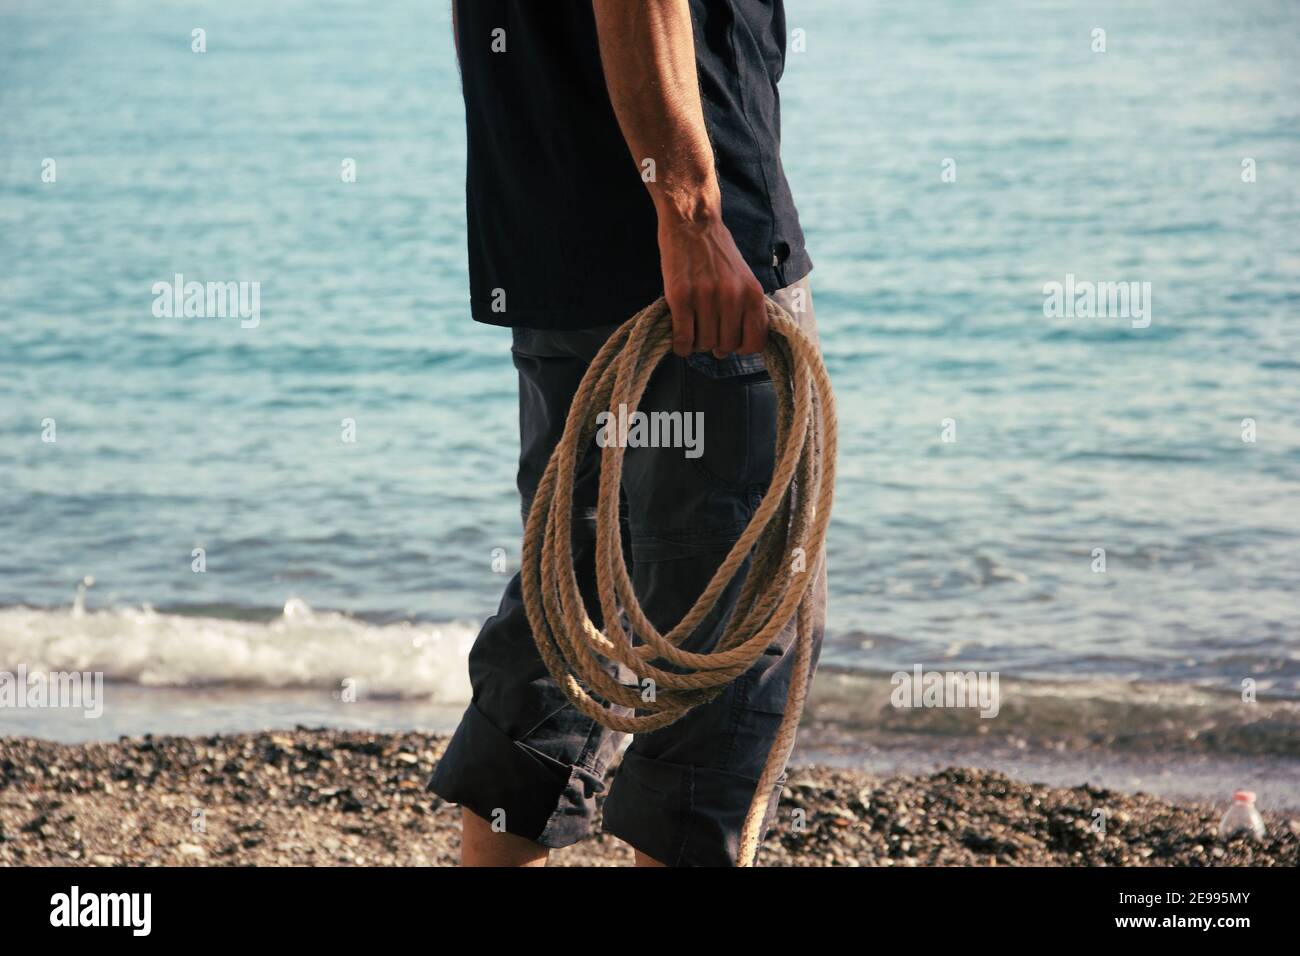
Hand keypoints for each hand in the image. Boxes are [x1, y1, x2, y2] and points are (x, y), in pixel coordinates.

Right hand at [658, 212, 767, 357]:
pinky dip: (681, 346)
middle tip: (707, 332)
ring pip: (704, 344)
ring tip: (693, 330)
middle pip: (726, 346)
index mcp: (752, 293)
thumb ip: (746, 308)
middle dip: (715, 345)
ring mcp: (705, 297)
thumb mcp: (744, 278)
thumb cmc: (717, 253)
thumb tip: (736, 346)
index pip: (755, 342)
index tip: (731, 342)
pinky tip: (679, 340)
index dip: (741, 348)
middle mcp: (732, 297)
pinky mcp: (680, 296)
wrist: (693, 223)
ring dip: (697, 344)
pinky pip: (683, 338)